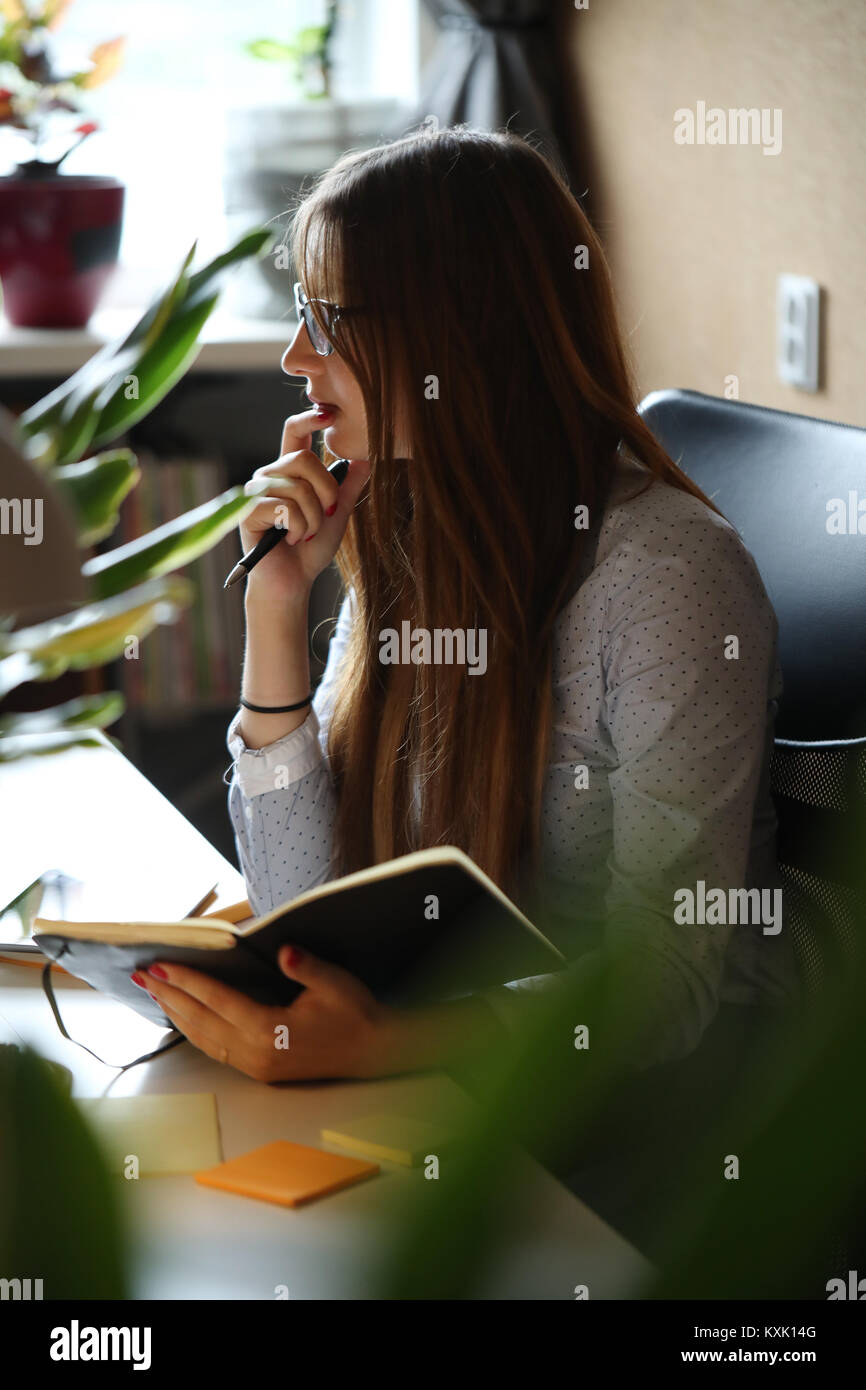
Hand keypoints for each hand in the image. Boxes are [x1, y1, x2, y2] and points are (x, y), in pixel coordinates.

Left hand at [132, 945, 394, 1082]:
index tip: (161, 966)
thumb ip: (306, 967)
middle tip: (143, 975)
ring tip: (155, 994)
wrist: (377, 1052)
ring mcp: (257, 1066)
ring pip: (205, 1040)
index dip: (187, 981)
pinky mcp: (261, 1069)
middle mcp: (257, 1053)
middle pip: (202, 1022)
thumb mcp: (335, 982)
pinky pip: (217, 1049)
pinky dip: (196, 1031)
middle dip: (170, 997)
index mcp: (270, 1031)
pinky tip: (186, 1018)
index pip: (217, 1001)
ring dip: (178, 1015)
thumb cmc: (356, 1013)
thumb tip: (284, 951)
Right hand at [240, 410, 369, 604]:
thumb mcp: (337, 514)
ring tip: (305, 534)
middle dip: (325, 490)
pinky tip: (290, 539)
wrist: (293, 582)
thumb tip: (366, 458)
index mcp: (289, 473)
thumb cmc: (311, 550)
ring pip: (298, 487)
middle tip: (327, 514)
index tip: (329, 414)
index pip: (295, 433)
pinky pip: (285, 507)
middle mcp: (269, 476)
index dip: (309, 418)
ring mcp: (256, 492)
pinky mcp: (248, 511)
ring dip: (313, 517)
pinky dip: (298, 527)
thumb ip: (348, 486)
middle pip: (303, 459)